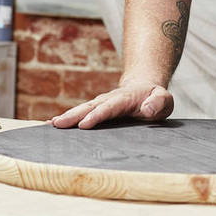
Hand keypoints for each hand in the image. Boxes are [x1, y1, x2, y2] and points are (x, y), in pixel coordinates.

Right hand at [50, 80, 173, 128]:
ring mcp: (100, 104)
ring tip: (51, 125)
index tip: (84, 124)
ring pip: (82, 110)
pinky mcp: (95, 110)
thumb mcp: (164, 100)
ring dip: (67, 117)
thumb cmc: (155, 99)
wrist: (145, 89)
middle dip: (74, 115)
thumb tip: (148, 109)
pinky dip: (67, 119)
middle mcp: (109, 100)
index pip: (110, 107)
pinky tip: (51, 126)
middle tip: (58, 124)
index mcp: (126, 99)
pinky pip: (80, 114)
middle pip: (90, 107)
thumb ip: (159, 103)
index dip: (97, 115)